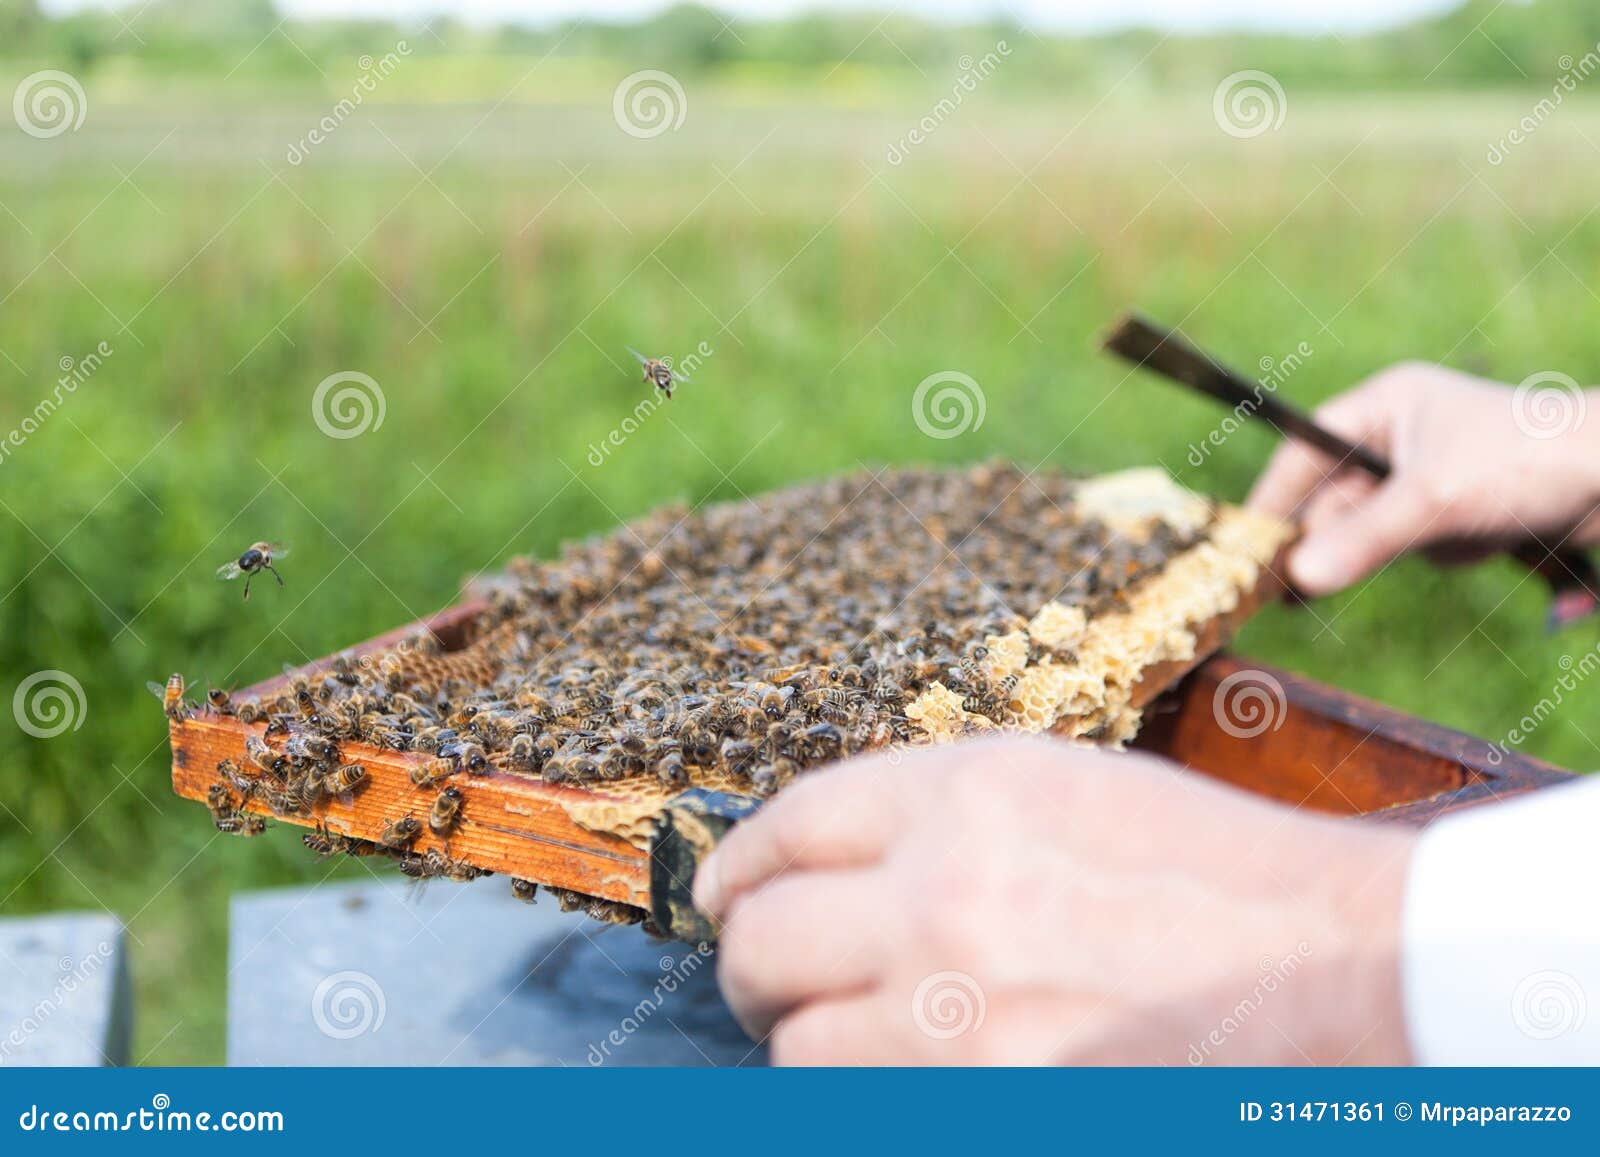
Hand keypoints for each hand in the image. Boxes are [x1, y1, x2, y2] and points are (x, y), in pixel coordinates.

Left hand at [697, 736, 1414, 1064]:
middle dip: (752, 960)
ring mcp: (965, 1021)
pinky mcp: (988, 1106)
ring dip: (807, 1039)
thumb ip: (935, 813)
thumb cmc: (1210, 872)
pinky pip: (860, 1105)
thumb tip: (816, 865)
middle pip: (764, 938)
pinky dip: (865, 1089)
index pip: (791, 825)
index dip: (739, 863)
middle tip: (769, 975)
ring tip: (847, 1033)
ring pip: (796, 1044)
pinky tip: (904, 1070)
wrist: (1337, 970)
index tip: (723, 892)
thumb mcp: (1067, 788)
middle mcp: (950, 898)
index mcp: (971, 796)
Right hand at [1248, 362, 1599, 595]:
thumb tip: (1297, 581)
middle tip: (1293, 590)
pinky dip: (1437, 551)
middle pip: (1331, 496)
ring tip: (1442, 538)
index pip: (1302, 450)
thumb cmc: (1527, 462)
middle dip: (1333, 537)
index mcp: (1383, 405)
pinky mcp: (1451, 507)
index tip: (1247, 546)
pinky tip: (1481, 539)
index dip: (1272, 498)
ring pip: (1371, 526)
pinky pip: (1413, 542)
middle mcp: (1396, 434)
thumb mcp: (1434, 501)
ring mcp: (1423, 473)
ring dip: (1396, 546)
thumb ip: (1362, 540)